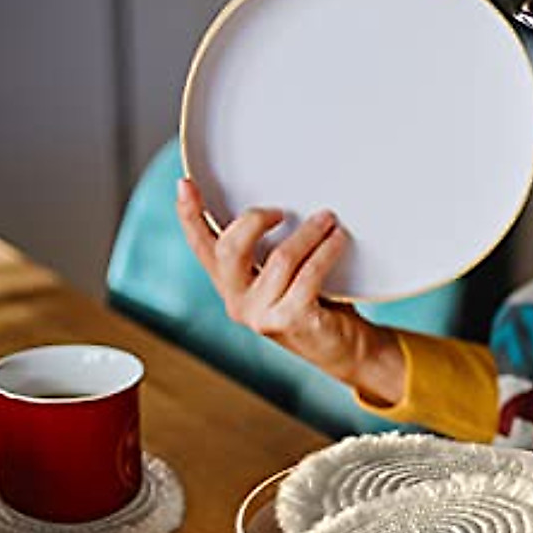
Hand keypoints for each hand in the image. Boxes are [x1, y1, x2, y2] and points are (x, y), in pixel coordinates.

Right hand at [175, 178, 404, 403]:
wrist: (347, 348)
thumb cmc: (317, 303)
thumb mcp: (284, 274)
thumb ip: (268, 250)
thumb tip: (282, 200)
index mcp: (230, 285)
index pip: (201, 247)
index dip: (189, 215)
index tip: (185, 184)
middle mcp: (237, 302)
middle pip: (230, 248)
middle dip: (255, 219)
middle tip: (282, 210)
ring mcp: (261, 315)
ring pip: (280, 258)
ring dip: (310, 232)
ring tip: (329, 220)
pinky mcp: (290, 321)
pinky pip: (309, 274)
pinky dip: (327, 251)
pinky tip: (338, 239)